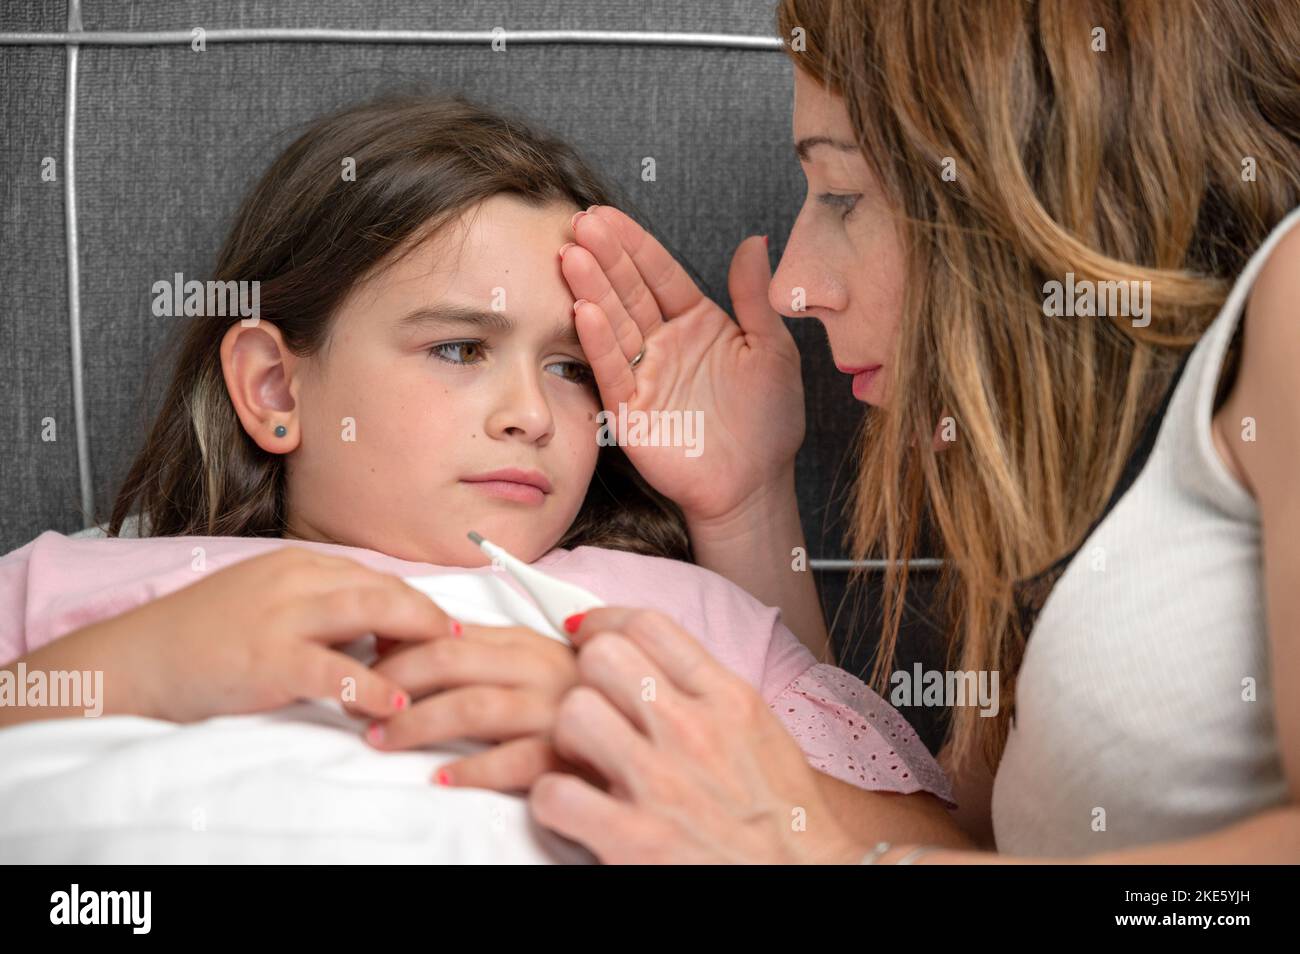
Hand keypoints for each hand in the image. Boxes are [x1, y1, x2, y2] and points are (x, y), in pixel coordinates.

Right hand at [113, 547, 452, 723]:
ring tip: (447, 661)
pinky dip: (375, 687)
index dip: (411, 599)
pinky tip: (398, 704)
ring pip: (371, 613)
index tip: (440, 622)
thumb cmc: (201, 636)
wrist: (136, 658)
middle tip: (462, 638)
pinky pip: (337, 671)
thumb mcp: (265, 603)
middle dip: (427, 613)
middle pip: (383, 587)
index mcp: (295, 564)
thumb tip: (368, 630)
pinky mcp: (270, 659)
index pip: (373, 575)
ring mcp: (283, 617)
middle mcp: (295, 579)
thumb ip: (315, 608)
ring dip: (415, 637)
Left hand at [367, 623, 581, 790]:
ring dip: (416, 722)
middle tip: (356, 708)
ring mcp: (555, 710)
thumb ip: (473, 651)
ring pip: (474, 706)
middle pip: (452, 660)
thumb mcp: (527, 665)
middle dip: (393, 682)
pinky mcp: (570, 754)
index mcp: (525, 643)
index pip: (448, 632)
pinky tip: (440, 778)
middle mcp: (539, 668)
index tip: (358, 670)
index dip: (394, 650)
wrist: (640, 733)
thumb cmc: (573, 702)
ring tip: (379, 739)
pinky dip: (473, 769)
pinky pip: (516, 761)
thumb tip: (397, 639)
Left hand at [527, 607, 866, 862]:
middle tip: (592, 706)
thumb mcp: (761, 731)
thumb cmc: (784, 818)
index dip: (605, 622)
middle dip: (585, 677)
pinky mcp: (633, 839)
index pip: (649, 625)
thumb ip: (709, 692)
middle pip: (603, 656)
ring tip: (581, 758)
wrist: (806, 879)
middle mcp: (693, 730)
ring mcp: (661, 783)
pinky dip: (553, 799)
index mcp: (728, 699)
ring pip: (573, 711)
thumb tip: (657, 660)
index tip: (589, 634)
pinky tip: (574, 807)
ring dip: (565, 736)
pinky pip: (556, 792)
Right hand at [561, 206, 805, 523]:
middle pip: (629, 291)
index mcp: (695, 322)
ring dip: (592, 290)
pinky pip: (612, 371)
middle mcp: (663, 343)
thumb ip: (755, 298)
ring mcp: (643, 375)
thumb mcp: (772, 349)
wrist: (756, 483)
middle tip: (580, 224)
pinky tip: (585, 311)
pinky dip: (599, 342)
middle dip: (605, 257)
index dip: (635, 245)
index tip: (606, 215)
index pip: (660, 274)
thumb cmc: (769, 420)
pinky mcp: (628, 411)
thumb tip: (755, 241)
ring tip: (572, 257)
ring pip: (614, 324)